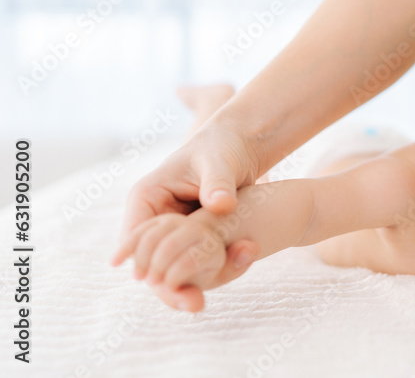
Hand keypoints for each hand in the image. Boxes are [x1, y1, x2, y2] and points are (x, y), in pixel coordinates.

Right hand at [115, 121, 261, 309]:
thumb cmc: (223, 148)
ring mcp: (171, 231)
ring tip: (198, 305)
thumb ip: (218, 183)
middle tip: (191, 304)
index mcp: (147, 197)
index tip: (162, 283)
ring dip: (184, 286)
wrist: (240, 147)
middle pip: (149, 260)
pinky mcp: (191, 238)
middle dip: (166, 285)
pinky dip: (203, 275)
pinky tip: (215, 289)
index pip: (135, 238)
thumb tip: (221, 205)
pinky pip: (191, 263)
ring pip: (169, 267)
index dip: (145, 263)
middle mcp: (153, 218)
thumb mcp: (219, 163)